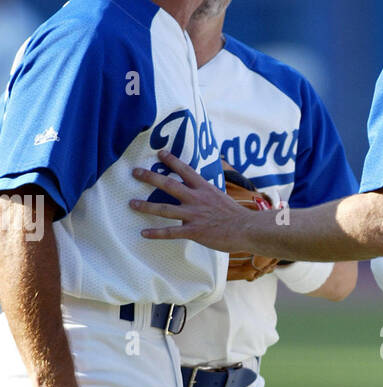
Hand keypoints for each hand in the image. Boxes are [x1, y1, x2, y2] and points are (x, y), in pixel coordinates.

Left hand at [131, 150, 265, 253]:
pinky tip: (143, 234)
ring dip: (146, 206)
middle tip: (135, 172)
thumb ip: (209, 194)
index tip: (160, 152)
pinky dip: (156, 233)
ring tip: (131, 203)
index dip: (171, 160)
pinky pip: (171, 232)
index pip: (185, 170)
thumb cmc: (237, 216)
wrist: (246, 228)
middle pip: (169, 185)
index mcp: (204, 189)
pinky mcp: (194, 231)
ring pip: (165, 209)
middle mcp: (196, 199)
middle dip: (150, 177)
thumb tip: (204, 191)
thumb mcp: (222, 197)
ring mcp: (194, 215)